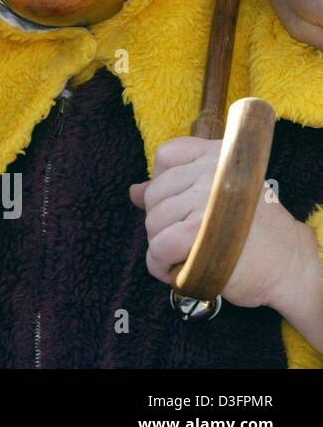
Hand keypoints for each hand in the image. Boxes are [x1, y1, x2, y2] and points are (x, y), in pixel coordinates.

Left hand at [129, 136, 316, 312]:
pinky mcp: (199, 231)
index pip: (167, 155)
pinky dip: (162, 266)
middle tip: (190, 241)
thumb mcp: (217, 202)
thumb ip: (176, 191)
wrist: (291, 268)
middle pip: (155, 194)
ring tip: (190, 256)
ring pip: (153, 222)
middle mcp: (212, 170)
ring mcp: (205, 198)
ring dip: (163, 248)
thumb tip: (135, 191)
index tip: (184, 207)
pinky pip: (158, 247)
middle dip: (163, 223)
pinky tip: (180, 271)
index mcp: (219, 156)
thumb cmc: (253, 235)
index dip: (165, 184)